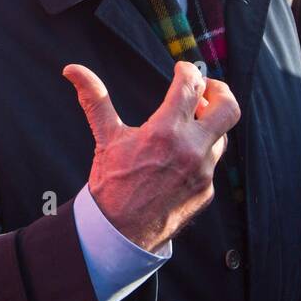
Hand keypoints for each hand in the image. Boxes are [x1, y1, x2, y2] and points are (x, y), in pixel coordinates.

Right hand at [63, 60, 239, 252]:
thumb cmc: (111, 182)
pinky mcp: (207, 191)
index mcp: (166, 131)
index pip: (191, 86)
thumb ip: (95, 99)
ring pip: (221, 137)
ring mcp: (203, 172)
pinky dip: (199, 155)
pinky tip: (179, 160)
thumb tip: (72, 69)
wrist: (120, 231)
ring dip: (208, 126)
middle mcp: (191, 149)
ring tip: (188, 126)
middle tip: (206, 90)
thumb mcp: (106, 137)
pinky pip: (210, 165)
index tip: (181, 70)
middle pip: (228, 108)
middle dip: (221, 92)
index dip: (187, 71)